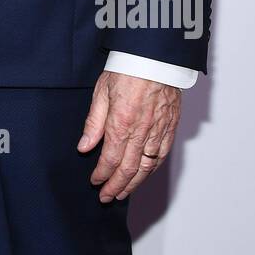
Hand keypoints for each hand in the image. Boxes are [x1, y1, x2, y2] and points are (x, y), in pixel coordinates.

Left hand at [77, 71, 180, 201]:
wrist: (155, 56)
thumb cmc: (127, 69)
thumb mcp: (101, 92)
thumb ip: (93, 122)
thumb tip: (84, 147)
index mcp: (122, 122)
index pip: (110, 158)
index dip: (102, 174)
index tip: (95, 182)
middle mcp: (142, 131)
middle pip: (129, 168)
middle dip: (117, 186)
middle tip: (107, 197)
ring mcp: (159, 130)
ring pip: (147, 166)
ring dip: (135, 183)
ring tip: (123, 192)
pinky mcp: (170, 126)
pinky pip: (162, 154)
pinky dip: (153, 168)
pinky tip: (145, 174)